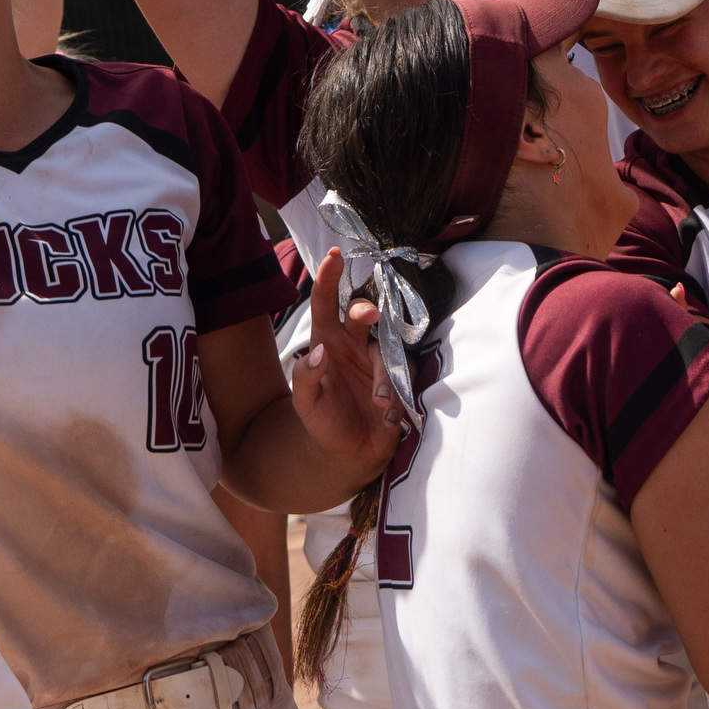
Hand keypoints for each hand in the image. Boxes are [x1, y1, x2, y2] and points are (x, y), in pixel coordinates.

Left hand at [299, 248, 406, 457]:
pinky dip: (396, 398)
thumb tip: (317, 352)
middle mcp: (353, 344)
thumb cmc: (323, 422)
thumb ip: (305, 380)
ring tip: (380, 404)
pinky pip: (403, 376)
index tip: (335, 255)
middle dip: (365, 309)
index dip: (329, 278)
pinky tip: (388, 417)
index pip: (325, 304)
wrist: (351, 453)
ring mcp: (376, 360)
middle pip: (361, 313)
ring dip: (384, 376)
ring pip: (387, 349)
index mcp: (326, 343)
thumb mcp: (306, 405)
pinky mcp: (397, 378)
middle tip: (369, 315)